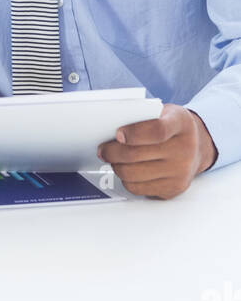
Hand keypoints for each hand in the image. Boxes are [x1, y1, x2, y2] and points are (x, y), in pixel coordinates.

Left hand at [97, 103, 216, 199]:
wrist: (197, 146)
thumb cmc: (172, 126)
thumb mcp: (164, 111)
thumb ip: (143, 116)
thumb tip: (110, 128)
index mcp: (181, 123)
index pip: (157, 131)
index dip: (134, 133)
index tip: (117, 134)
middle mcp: (184, 149)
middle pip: (138, 155)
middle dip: (113, 152)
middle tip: (103, 149)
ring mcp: (180, 172)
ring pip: (134, 174)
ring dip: (117, 166)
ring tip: (112, 159)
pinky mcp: (173, 189)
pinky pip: (139, 188)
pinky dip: (126, 179)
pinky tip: (126, 169)